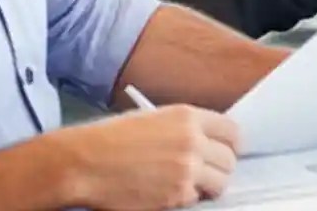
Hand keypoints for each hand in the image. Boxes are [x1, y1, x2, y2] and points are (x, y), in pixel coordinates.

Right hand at [62, 104, 239, 209]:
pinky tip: (166, 190)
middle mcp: (192, 141)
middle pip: (230, 160)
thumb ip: (184, 128)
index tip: (225, 151)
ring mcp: (186, 170)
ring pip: (220, 184)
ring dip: (208, 186)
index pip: (232, 131)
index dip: (230, 144)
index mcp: (187, 116)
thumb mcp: (153, 119)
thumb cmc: (110, 139)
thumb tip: (207, 142)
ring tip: (188, 183)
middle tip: (205, 172)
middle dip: (220, 168)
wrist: (84, 163)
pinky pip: (195, 199)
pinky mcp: (176, 196)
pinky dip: (185, 198)